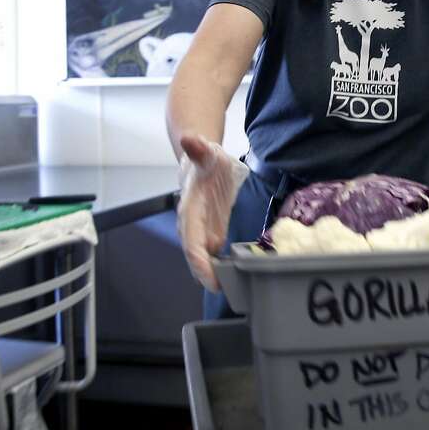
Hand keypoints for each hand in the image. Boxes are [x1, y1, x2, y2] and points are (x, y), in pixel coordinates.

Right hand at [177, 134, 249, 290]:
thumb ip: (198, 148)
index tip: (211, 280)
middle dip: (207, 275)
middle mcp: (193, 224)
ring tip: (234, 288)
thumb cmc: (204, 157)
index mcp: (190, 209)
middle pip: (196, 256)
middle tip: (226, 291)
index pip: (191, 242)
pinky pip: (215, 252)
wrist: (202, 158)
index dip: (199, 263)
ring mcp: (203, 229)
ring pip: (204, 258)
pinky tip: (239, 275)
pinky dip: (223, 265)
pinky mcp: (213, 229)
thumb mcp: (205, 151)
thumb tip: (189, 139)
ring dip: (215, 274)